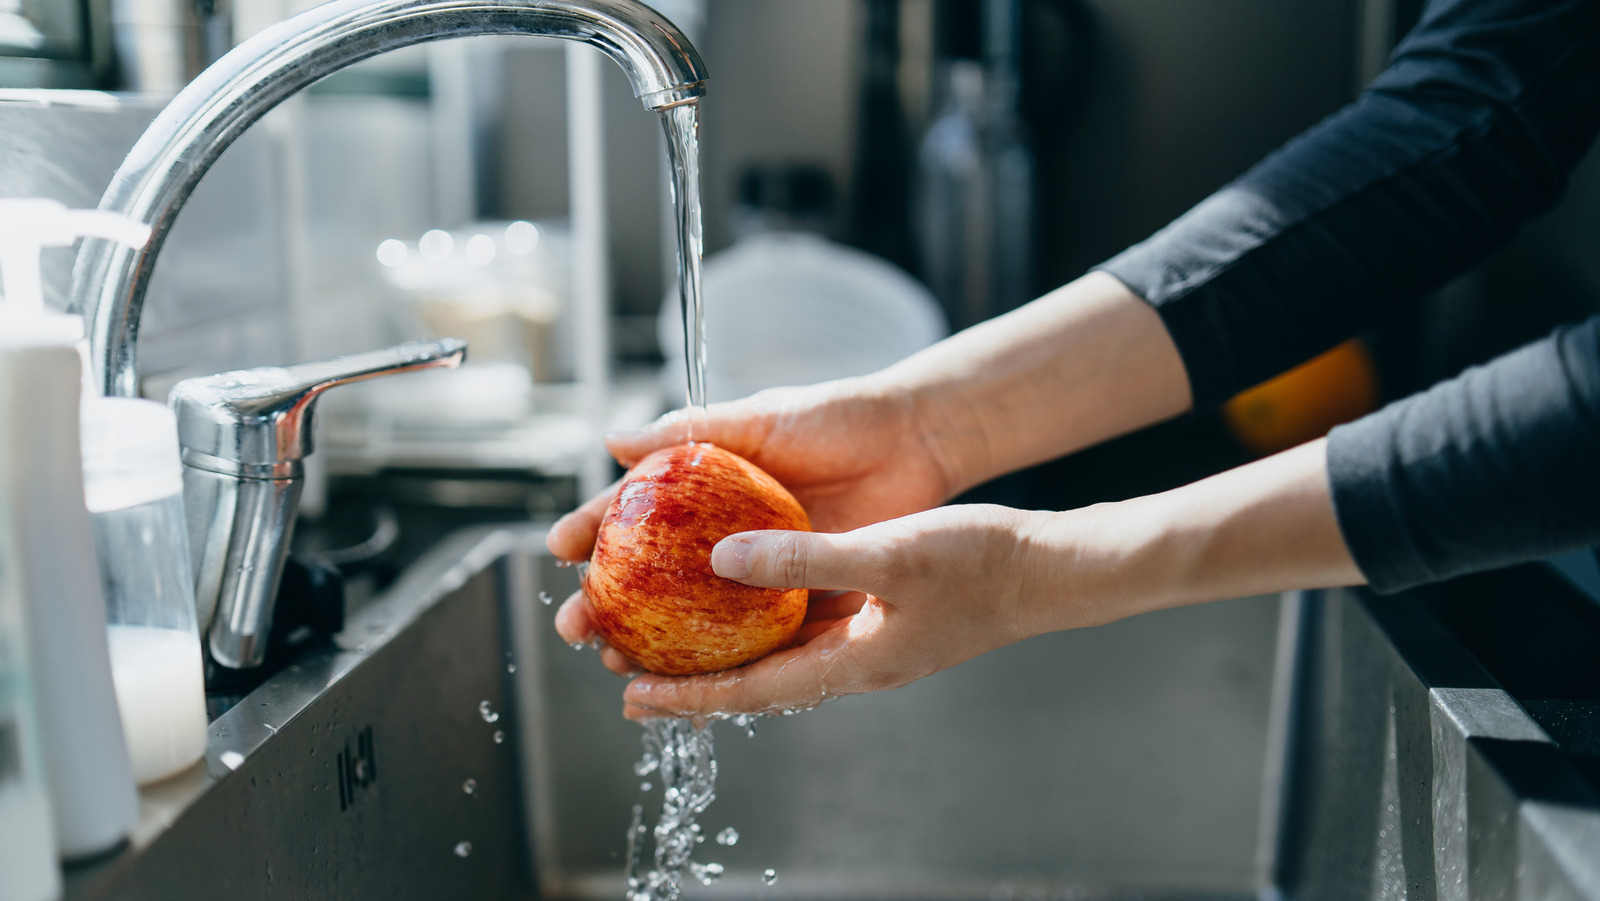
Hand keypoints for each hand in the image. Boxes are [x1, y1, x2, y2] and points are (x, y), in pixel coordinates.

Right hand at [549, 376, 959, 673]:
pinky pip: (757, 634)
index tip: (557, 552)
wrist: (916, 440)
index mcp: (709, 487)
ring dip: (655, 643)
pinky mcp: (805, 592)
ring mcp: (765, 567)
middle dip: (609, 605)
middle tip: (578, 627)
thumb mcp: (761, 419)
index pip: (636, 512)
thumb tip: (611, 440)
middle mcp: (728, 532)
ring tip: (619, 662)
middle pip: (655, 576)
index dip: (594, 531)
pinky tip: (692, 680)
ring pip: (697, 616)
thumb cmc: (839, 417)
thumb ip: (692, 432)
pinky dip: (724, 659)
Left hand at [604, 438, 1362, 717]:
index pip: (750, 692)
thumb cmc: (980, 566)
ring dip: (722, 643)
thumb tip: (722, 559)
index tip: (629, 697)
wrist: (1048, 570)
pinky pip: (807, 622)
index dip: (686, 697)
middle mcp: (851, 662)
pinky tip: (743, 587)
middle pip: (753, 678)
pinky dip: (766, 613)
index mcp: (851, 663)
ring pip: (777, 650)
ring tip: (669, 630)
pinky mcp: (880, 616)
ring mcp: (867, 642)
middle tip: (626, 660)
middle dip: (690, 674)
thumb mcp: (888, 555)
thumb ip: (806, 560)